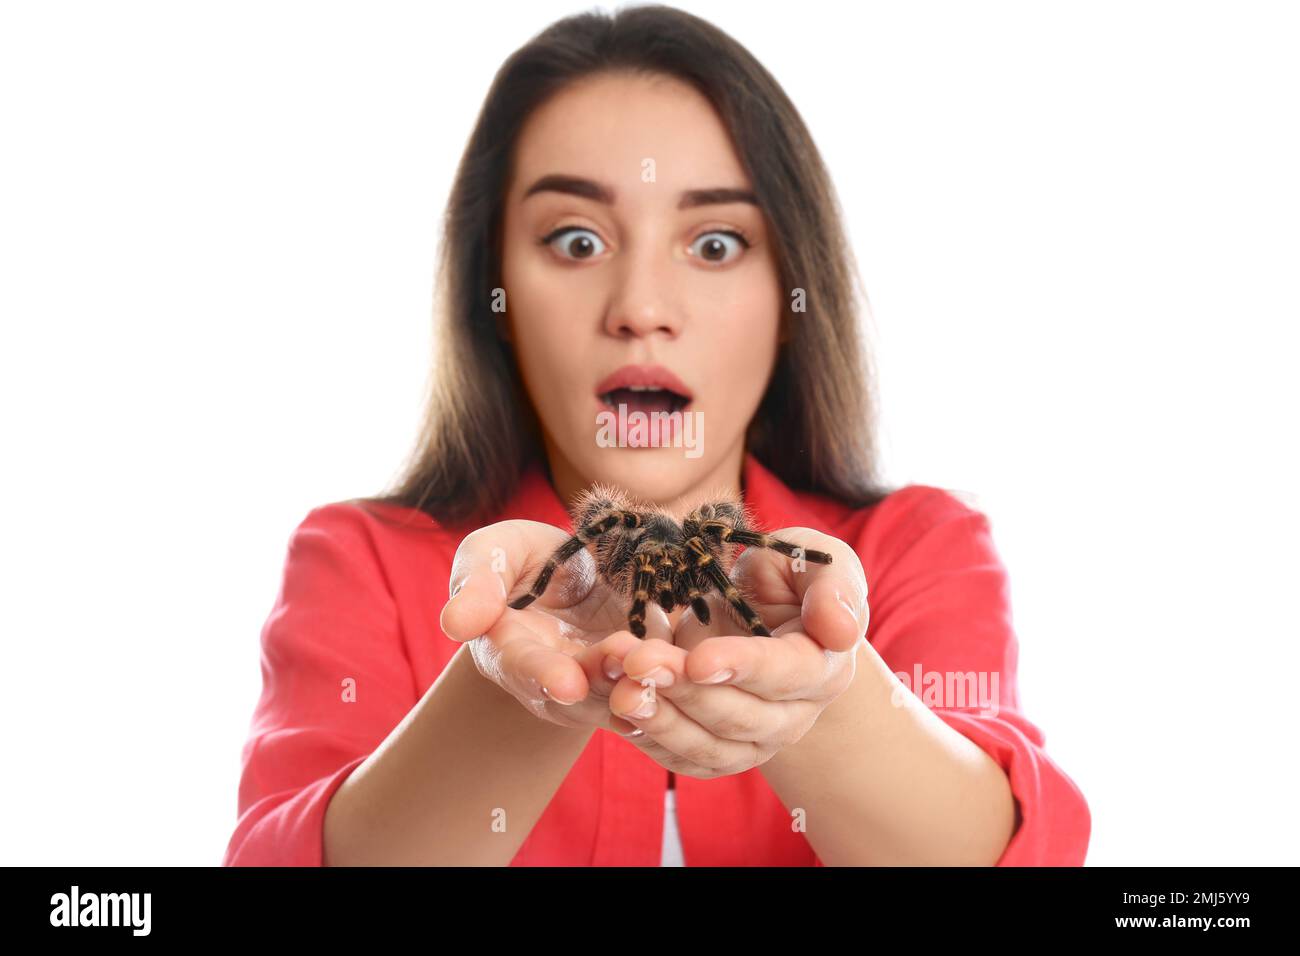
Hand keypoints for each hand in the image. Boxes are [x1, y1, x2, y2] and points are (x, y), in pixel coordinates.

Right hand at [439, 519, 673, 733]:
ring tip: (665, 662)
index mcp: (511, 651)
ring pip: (625, 692)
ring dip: (646, 680)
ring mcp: (604, 682)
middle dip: (605, 679)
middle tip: (627, 663)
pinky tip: (698, 665)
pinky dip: (678, 676)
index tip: (565, 684)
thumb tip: (456, 622)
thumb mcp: (494, 553)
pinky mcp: (644, 674)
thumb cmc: (522, 561)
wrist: (575, 573)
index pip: (523, 668)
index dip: (544, 675)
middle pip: (581, 689)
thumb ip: (477, 582)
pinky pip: (662, 683)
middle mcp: (557, 678)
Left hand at [605, 527, 868, 777]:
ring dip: (661, 721)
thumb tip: (840, 631)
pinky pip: (684, 759)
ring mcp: (756, 742)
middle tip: (635, 661)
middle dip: (684, 690)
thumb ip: (833, 586)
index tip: (697, 659)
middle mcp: (793, 715)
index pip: (785, 674)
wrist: (762, 614)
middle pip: (739, 717)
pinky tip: (615, 710)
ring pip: (709, 748)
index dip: (742, 667)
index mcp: (822, 666)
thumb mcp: (814, 560)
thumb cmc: (789, 579)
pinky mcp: (719, 752)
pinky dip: (648, 739)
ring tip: (619, 692)